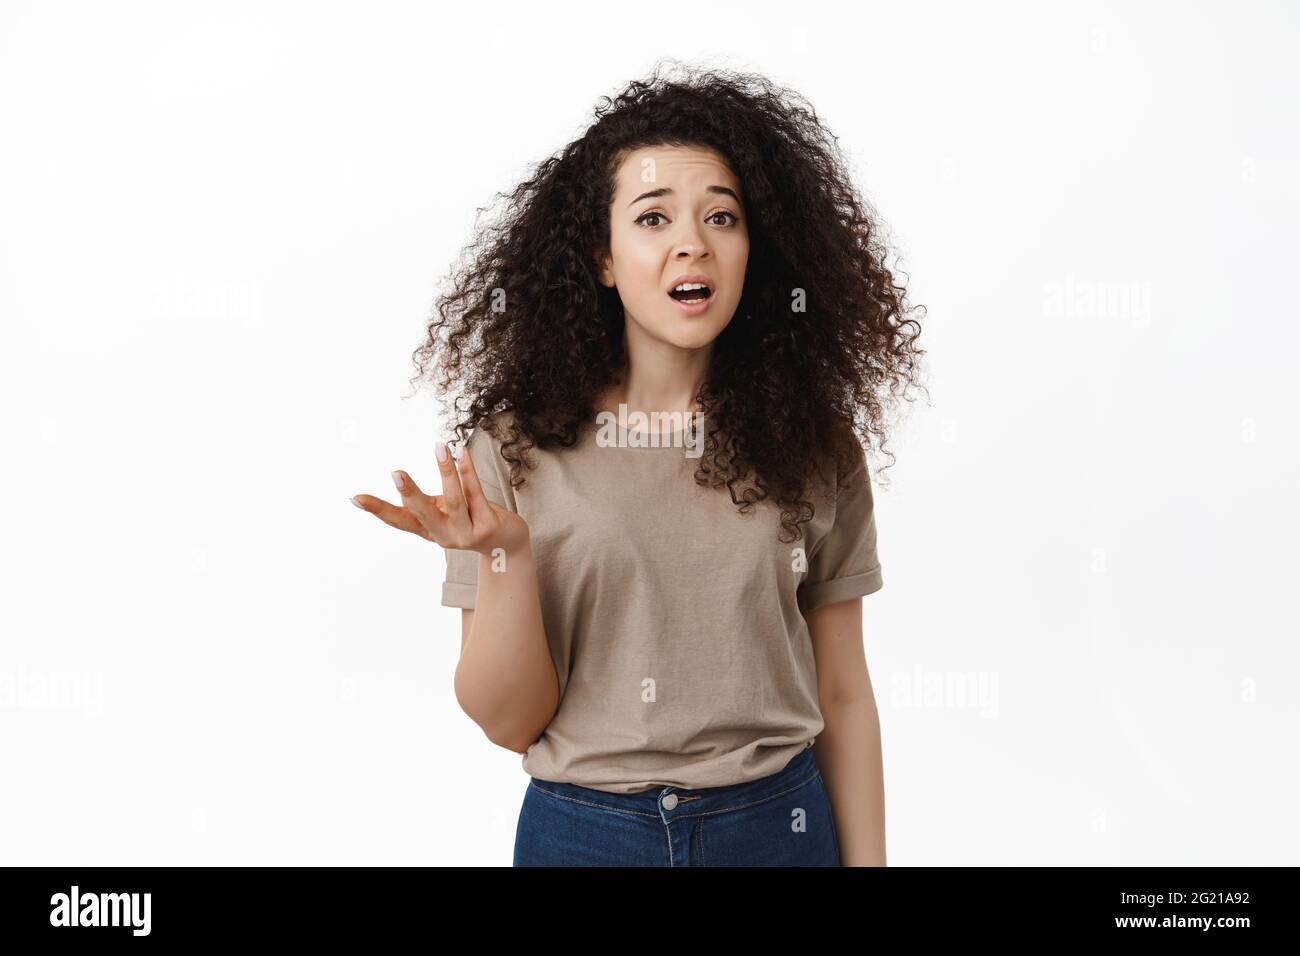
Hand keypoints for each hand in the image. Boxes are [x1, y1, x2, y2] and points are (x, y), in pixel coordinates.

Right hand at [351, 440, 529, 555]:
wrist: (505, 542)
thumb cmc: (468, 519)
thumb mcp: (441, 513)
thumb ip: (422, 503)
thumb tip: (397, 481)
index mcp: (428, 531)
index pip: (398, 521)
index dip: (378, 510)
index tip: (355, 497)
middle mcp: (444, 536)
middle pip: (423, 514)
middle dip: (410, 493)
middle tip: (396, 472)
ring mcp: (466, 534)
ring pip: (455, 501)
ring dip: (447, 472)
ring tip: (440, 447)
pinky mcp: (488, 525)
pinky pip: (476, 493)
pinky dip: (468, 471)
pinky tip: (462, 452)